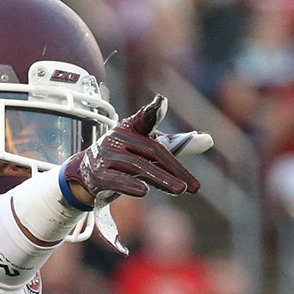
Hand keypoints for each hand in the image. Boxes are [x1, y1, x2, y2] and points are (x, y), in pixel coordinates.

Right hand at [61, 96, 203, 205]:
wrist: (85, 173)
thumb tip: (209, 140)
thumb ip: (176, 144)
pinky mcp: (98, 175)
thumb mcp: (146, 147)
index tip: (161, 101)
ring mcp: (106, 156)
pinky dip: (129, 185)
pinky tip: (144, 192)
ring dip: (161, 179)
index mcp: (131, 127)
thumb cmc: (125, 157)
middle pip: (151, 151)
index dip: (153, 110)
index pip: (145, 118)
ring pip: (137, 167)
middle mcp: (117, 137)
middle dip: (174, 168)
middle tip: (193, 186)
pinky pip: (116, 180)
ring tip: (180, 189)